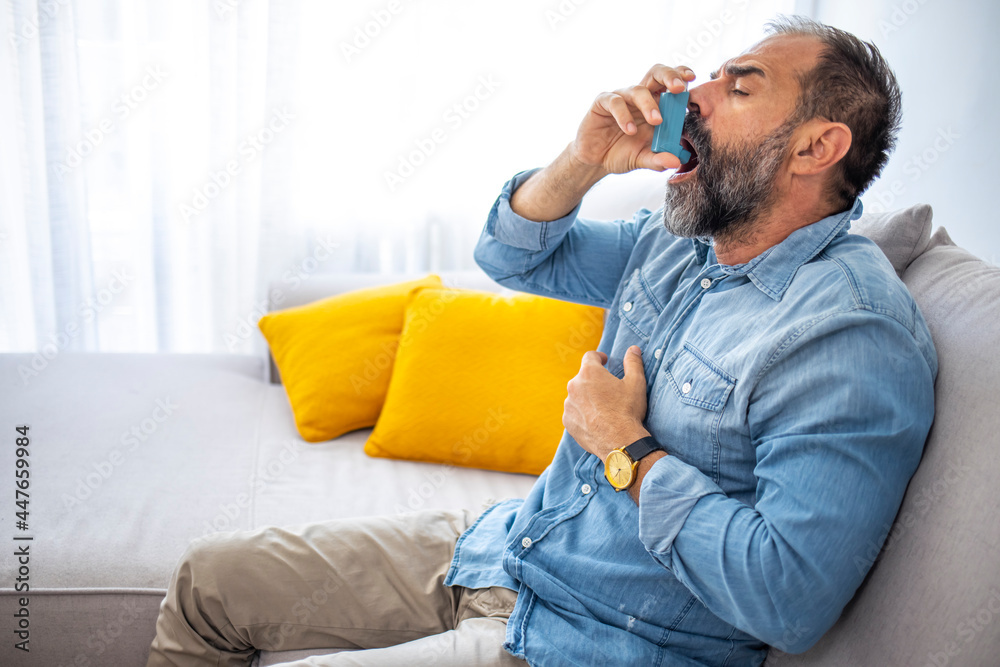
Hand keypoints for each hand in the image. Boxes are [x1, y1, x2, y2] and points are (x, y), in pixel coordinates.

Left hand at [563, 345, 651, 460]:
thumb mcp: (636, 383)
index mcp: (589, 372)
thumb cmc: (628, 410)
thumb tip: (633, 349)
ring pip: (577, 395)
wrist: (619, 441)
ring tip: (603, 408)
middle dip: (594, 380)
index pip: (590, 356)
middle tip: (608, 390)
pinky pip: (574, 412)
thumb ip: (633, 362)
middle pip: (583, 377)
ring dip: (587, 398)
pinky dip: (582, 413)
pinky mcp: (567, 421)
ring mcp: (568, 404)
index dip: (598, 357)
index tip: (604, 362)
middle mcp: (574, 385)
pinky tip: (596, 420)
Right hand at [570, 64, 696, 174]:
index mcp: (654, 105)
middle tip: (678, 89)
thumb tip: (676, 162)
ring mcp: (621, 97)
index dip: (681, 76)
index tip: (692, 79)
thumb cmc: (622, 153)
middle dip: (669, 76)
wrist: (595, 160)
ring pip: (638, 90)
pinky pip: (615, 102)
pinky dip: (624, 115)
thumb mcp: (643, 158)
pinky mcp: (603, 102)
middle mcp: (639, 97)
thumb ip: (658, 159)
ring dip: (649, 105)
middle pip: (656, 74)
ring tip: (657, 122)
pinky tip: (629, 131)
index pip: (670, 83)